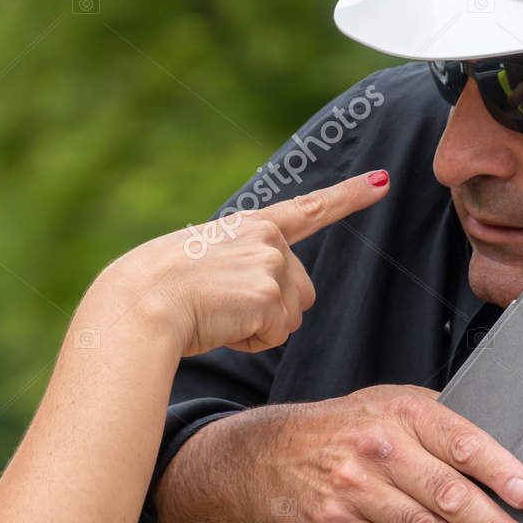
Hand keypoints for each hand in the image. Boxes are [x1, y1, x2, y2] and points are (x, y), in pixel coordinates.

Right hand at [96, 171, 389, 357]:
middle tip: (221, 306)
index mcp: (248, 225)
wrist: (140, 303)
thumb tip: (265, 299)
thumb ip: (239, 263)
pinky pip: (275, 335)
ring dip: (258, 327)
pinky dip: (250, 341)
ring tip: (216, 313)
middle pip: (301, 291)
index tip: (382, 182)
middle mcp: (266, 237)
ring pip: (290, 317)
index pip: (308, 208)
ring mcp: (271, 264)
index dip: (349, 195)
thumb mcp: (200, 259)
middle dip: (270, 310)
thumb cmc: (155, 289)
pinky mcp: (270, 295)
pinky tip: (221, 325)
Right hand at [244, 385, 522, 522]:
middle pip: (446, 494)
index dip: (497, 468)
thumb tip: (506, 453)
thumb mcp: (389, 405)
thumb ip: (440, 424)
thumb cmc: (344, 430)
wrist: (266, 457)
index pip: (459, 441)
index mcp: (402, 413)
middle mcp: (380, 450)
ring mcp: (356, 492)